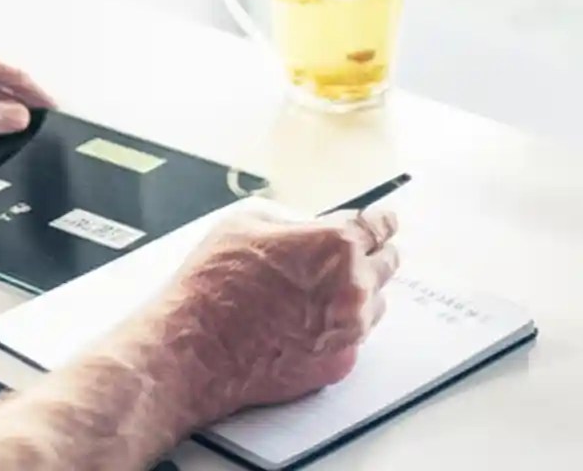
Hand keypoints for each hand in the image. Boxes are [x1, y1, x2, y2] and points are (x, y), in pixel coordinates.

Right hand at [148, 205, 398, 423]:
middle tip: (354, 254)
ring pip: (375, 302)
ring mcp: (349, 329)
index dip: (381, 222)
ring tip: (318, 293)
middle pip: (386, 263)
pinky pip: (355, 337)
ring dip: (357, 293)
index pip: (378, 226)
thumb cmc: (212, 286)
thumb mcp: (245, 223)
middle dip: (372, 254)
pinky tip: (309, 322)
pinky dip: (340, 326)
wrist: (196, 346)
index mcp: (334, 245)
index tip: (385, 222)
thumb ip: (292, 220)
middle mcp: (351, 287)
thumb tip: (311, 226)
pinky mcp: (340, 362)